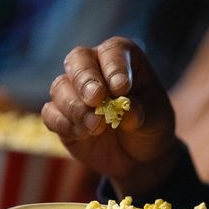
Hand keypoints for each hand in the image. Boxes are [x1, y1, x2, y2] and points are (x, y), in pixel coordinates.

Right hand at [41, 36, 181, 196]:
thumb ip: (143, 112)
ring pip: (60, 87)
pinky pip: (51, 114)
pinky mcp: (61, 116)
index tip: (121, 87)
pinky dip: (64, 124)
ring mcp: (74, 91)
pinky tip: (83, 135)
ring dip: (76, 107)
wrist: (139, 158)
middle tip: (96, 98)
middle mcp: (94, 68)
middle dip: (85, 79)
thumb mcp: (157, 119)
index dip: (114, 66)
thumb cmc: (150, 127)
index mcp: (122, 59)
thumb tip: (127, 112)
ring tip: (96, 126)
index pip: (113, 51)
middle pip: (78, 59)